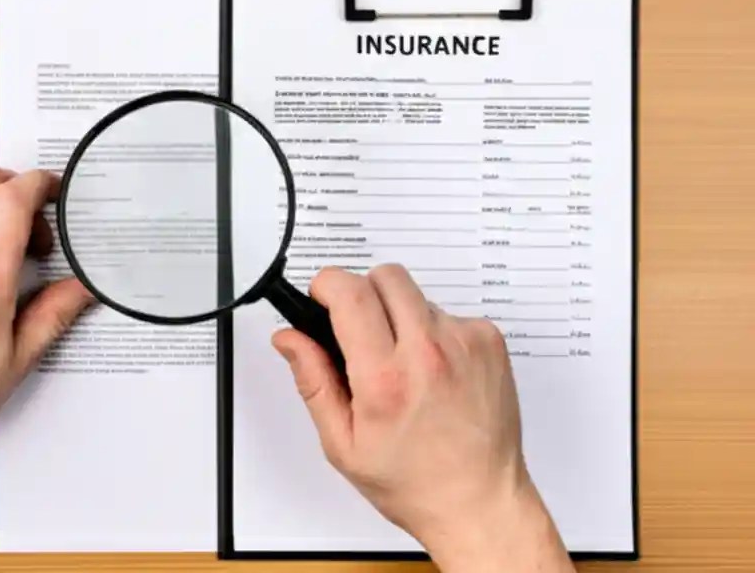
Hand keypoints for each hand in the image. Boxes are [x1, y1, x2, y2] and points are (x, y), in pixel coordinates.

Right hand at [272, 265, 572, 572]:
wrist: (480, 502)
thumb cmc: (413, 481)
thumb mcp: (342, 443)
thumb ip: (313, 381)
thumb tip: (289, 338)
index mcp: (385, 379)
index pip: (350, 293)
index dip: (327, 285)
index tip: (322, 298)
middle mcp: (429, 353)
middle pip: (385, 277)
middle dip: (362, 293)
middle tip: (360, 333)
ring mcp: (465, 343)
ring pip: (416, 296)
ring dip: (400, 317)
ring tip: (403, 365)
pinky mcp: (490, 342)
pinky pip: (449, 313)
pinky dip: (435, 332)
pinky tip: (434, 372)